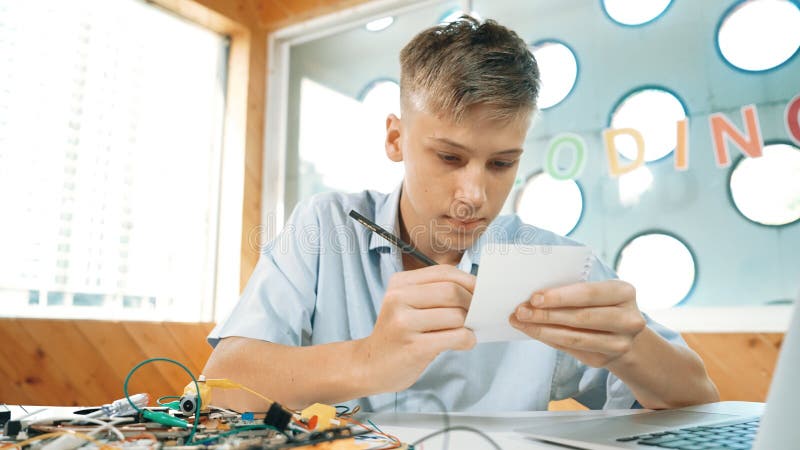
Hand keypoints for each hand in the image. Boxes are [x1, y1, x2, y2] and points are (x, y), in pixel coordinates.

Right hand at [359, 264, 476, 392]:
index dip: (469, 281)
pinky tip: (463, 343)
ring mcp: (404, 323)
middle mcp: (398, 298)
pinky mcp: (413, 346)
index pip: (444, 272)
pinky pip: (456, 337)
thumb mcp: (407, 305)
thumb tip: (477, 291)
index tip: (480, 293)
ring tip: (466, 330)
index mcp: (399, 283)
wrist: (370, 366)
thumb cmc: (398, 335)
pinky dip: (467, 340)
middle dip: (472, 303)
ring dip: (470, 324)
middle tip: (477, 314)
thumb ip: (435, 293)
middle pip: (452, 291)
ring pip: (456, 315)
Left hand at [509, 280, 645, 367]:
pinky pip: (570, 349)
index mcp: (625, 293)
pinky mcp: (604, 360)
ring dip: (542, 330)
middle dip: (546, 315)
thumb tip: (532, 298)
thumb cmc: (601, 305)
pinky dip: (548, 339)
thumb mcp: (596, 292)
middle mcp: (628, 320)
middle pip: (580, 318)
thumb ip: (571, 293)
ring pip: (573, 337)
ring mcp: (619, 343)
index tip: (534, 298)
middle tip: (521, 311)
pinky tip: (532, 331)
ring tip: (521, 322)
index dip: (560, 297)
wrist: (623, 334)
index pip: (588, 294)